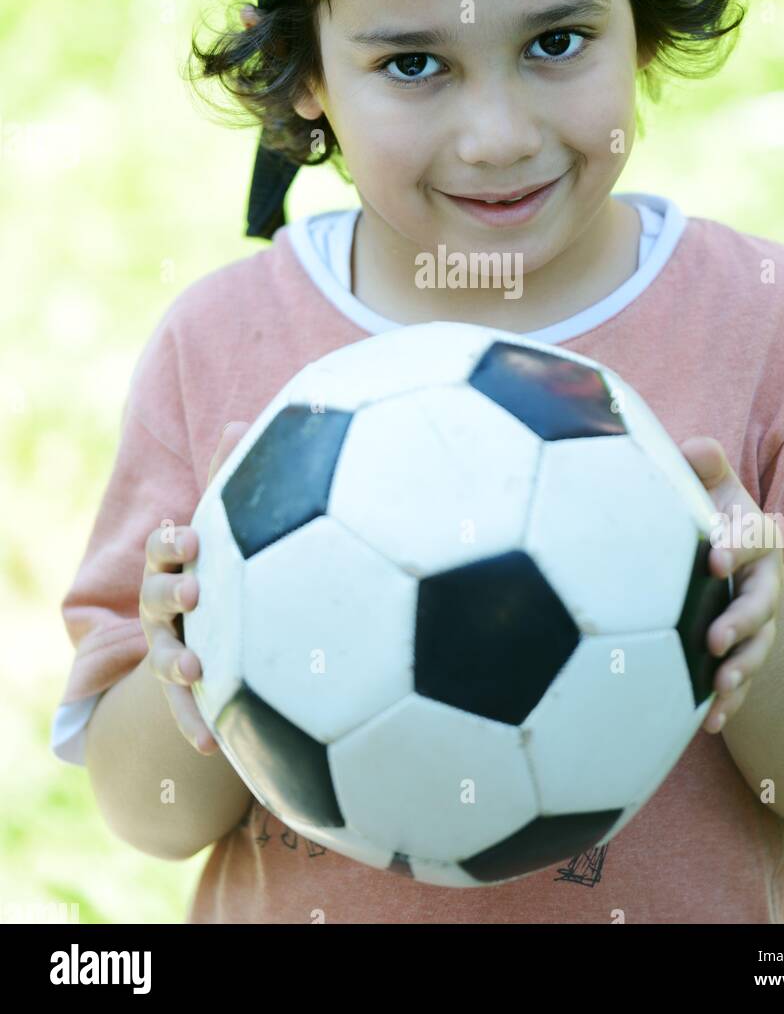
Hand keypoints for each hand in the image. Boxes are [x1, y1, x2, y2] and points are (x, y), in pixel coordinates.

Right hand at [138, 420, 250, 753]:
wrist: (210, 617)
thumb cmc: (228, 555)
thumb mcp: (228, 518)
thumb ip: (232, 476)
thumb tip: (244, 419)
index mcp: (178, 561)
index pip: (165, 546)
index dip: (174, 541)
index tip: (191, 538)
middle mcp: (167, 603)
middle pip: (157, 596)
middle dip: (170, 592)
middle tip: (194, 590)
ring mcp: (172, 644)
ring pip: (164, 653)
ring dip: (176, 661)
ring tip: (195, 670)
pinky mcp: (188, 685)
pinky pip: (187, 708)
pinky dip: (195, 723)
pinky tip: (214, 746)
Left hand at [680, 436, 783, 735]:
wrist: (720, 552)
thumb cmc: (708, 511)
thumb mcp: (710, 485)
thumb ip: (705, 465)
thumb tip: (694, 447)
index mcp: (755, 538)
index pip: (749, 540)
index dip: (734, 547)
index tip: (711, 556)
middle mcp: (762, 583)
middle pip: (760, 604)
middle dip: (741, 622)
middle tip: (715, 638)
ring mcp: (754, 622)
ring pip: (756, 649)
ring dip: (740, 670)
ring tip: (720, 687)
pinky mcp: (739, 652)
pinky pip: (739, 680)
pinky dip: (728, 702)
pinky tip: (709, 720)